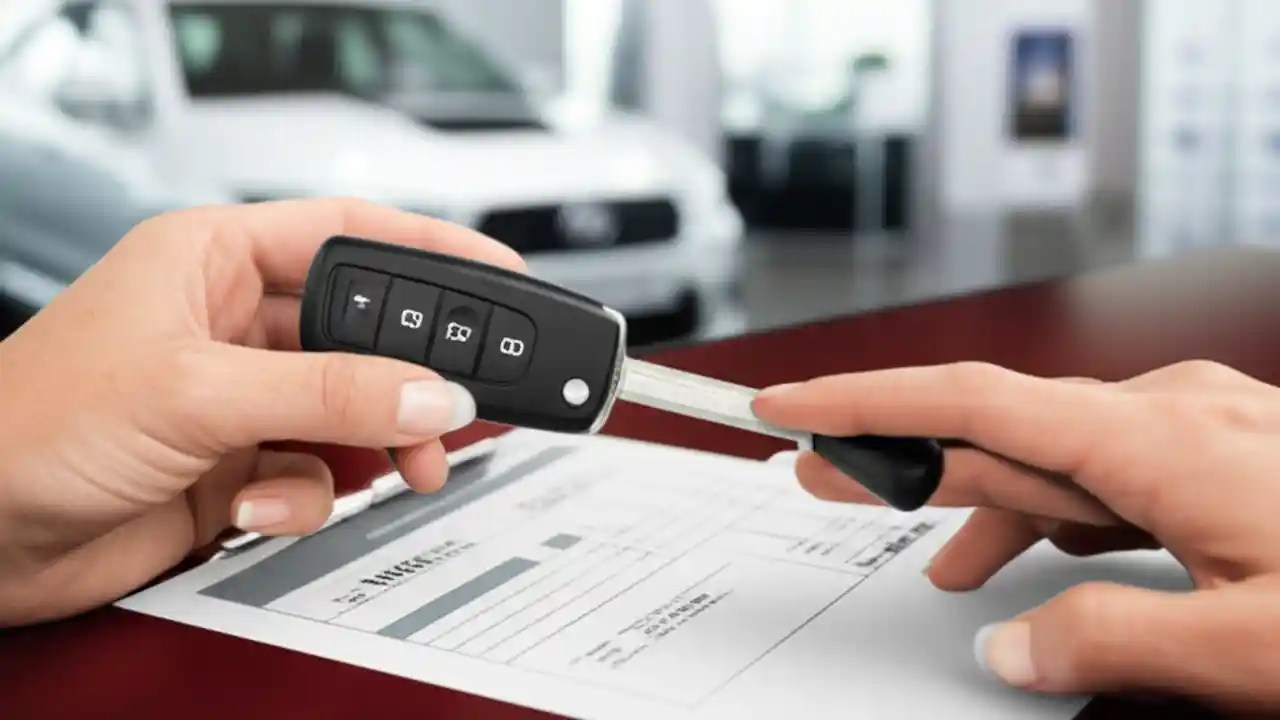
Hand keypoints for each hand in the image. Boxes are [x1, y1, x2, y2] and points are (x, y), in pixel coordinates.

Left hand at [0, 199, 522, 625]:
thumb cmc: (26, 426)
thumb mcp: (197, 391)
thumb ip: (328, 390)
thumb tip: (431, 392)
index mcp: (212, 258)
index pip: (349, 235)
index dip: (432, 252)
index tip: (501, 279)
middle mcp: (231, 323)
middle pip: (365, 334)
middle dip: (412, 375)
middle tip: (459, 403)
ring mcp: (240, 398)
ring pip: (353, 410)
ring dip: (376, 445)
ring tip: (401, 467)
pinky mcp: (238, 464)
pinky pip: (317, 472)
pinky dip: (308, 495)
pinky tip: (258, 502)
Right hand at [754, 361, 1279, 710]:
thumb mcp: (1250, 649)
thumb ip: (1112, 645)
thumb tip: (1010, 651)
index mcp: (1158, 442)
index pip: (974, 404)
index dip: (867, 400)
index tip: (789, 400)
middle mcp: (1167, 416)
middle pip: (997, 427)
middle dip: (896, 451)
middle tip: (809, 464)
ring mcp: (1194, 433)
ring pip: (1050, 458)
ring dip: (976, 502)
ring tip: (921, 552)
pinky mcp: (1213, 460)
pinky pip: (1102, 480)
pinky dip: (1049, 519)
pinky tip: (1026, 560)